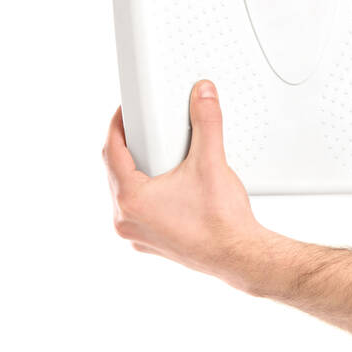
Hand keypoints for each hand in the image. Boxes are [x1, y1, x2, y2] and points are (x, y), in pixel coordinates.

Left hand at [103, 79, 270, 293]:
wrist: (240, 256)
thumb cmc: (222, 221)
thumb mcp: (211, 162)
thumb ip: (206, 123)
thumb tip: (203, 95)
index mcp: (131, 200)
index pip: (111, 152)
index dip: (117, 126)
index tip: (126, 112)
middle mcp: (126, 221)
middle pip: (116, 172)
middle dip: (129, 148)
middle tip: (144, 129)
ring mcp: (137, 235)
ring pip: (126, 194)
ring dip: (137, 173)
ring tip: (157, 156)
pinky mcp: (152, 242)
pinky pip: (139, 212)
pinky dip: (148, 195)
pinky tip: (168, 187)